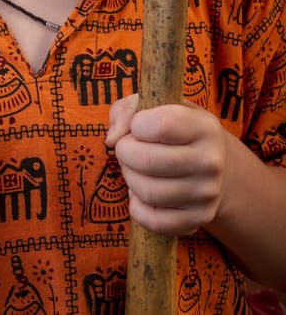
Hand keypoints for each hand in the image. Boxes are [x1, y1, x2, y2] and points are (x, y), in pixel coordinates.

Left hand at [106, 94, 229, 235]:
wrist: (216, 165)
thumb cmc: (177, 130)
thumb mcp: (158, 106)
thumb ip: (127, 111)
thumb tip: (112, 139)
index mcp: (204, 127)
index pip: (162, 125)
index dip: (137, 125)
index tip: (138, 126)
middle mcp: (210, 162)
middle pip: (148, 161)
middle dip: (124, 153)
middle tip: (127, 149)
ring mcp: (206, 194)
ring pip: (148, 192)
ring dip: (130, 178)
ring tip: (134, 169)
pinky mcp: (198, 219)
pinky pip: (155, 222)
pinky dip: (138, 208)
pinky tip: (140, 194)